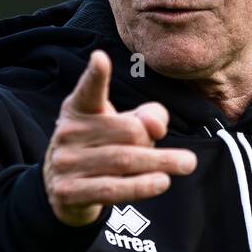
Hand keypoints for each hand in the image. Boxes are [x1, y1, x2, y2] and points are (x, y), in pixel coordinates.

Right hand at [43, 49, 196, 226]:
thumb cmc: (104, 150)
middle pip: (127, 132)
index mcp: (80, 110)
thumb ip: (148, 117)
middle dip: (154, 141)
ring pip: (123, 160)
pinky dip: (140, 186)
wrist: (66, 193)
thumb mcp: (126, 129)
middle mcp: (68, 133)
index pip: (89, 91)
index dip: (95, 75)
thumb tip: (156, 126)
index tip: (100, 58)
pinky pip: (112, 188)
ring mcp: (65, 163)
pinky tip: (162, 182)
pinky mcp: (68, 191)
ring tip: (186, 164)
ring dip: (160, 162)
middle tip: (182, 158)